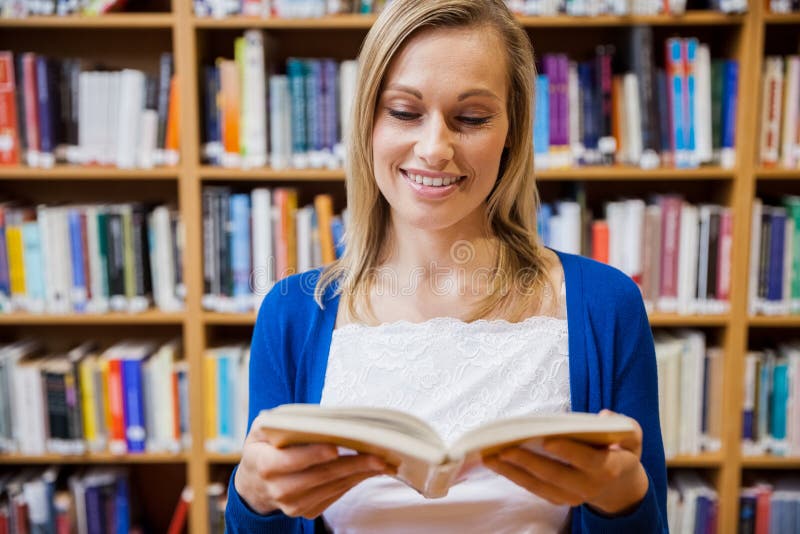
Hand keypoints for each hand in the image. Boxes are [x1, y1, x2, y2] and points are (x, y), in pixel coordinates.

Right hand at [234, 424, 390, 518]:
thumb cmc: (263, 447)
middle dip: (351, 465)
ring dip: (359, 474)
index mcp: (266, 465)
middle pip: (320, 476)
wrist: (254, 483)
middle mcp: (279, 489)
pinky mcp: (306, 512)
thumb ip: (281, 421)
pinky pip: (334, 496)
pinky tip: (368, 470)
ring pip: (332, 488)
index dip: (315, 454)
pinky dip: (353, 482)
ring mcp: (293, 505)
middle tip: (377, 455)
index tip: (337, 446)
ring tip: (381, 461)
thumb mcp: (262, 429)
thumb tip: (315, 418)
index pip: (292, 460)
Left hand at [483, 410, 649, 515]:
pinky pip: (532, 488)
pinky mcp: (557, 498)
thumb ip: (625, 426)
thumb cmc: (621, 452)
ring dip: (512, 471)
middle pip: (554, 474)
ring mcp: (571, 496)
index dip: (567, 450)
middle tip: (504, 448)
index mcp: (607, 468)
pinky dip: (512, 476)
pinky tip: (495, 463)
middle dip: (527, 461)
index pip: (586, 460)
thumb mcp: (633, 436)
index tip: (547, 439)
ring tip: (489, 456)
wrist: (619, 486)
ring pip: (538, 484)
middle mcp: (587, 486)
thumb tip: (605, 415)